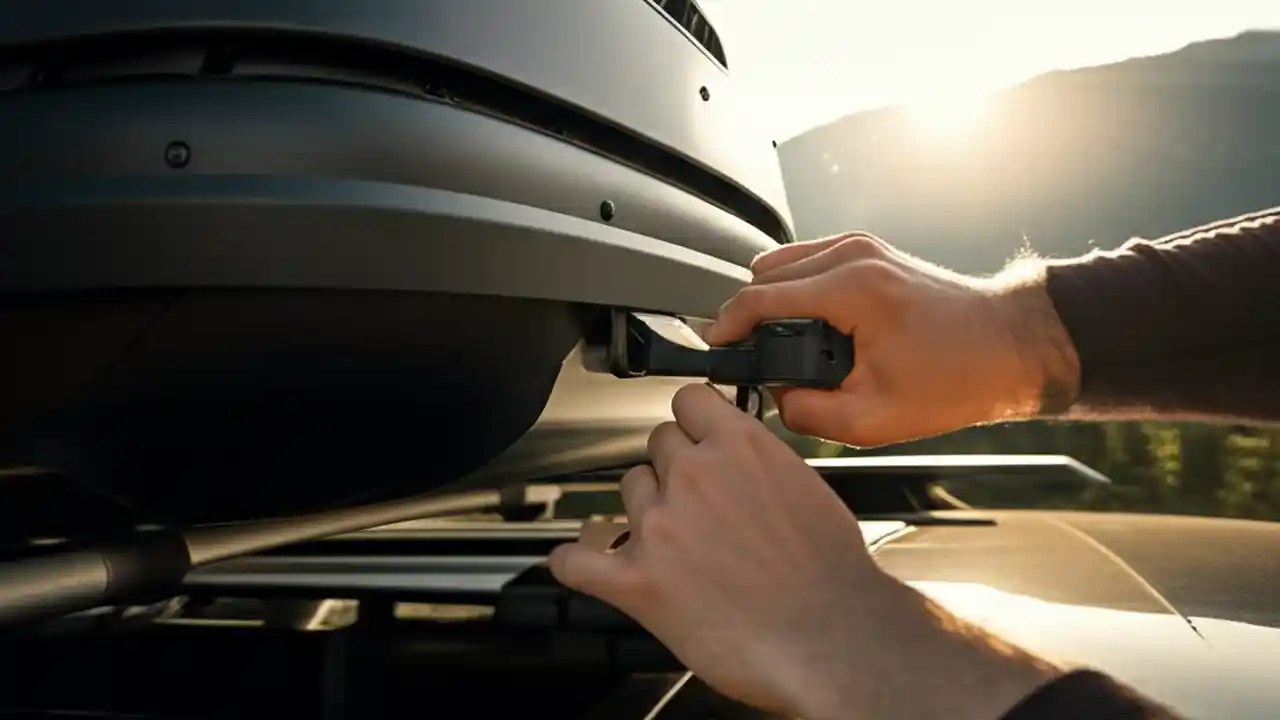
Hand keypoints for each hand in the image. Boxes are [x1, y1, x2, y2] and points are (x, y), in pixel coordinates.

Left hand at [548, 384, 1058, 718]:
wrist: (831, 638)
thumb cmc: (830, 575)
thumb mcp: (806, 486)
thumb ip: (758, 462)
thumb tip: (739, 459)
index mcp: (737, 446)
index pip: (687, 401)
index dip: (692, 421)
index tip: (694, 434)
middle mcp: (692, 476)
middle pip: (657, 444)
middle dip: (674, 468)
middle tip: (697, 502)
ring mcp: (659, 526)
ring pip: (629, 490)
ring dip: (645, 509)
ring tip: (675, 539)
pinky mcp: (637, 581)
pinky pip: (579, 560)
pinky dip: (575, 561)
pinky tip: (578, 559)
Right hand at [704, 233, 1080, 446]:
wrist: (1009, 346)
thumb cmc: (959, 375)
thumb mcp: (876, 418)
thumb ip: (811, 414)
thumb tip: (778, 400)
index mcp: (851, 289)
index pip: (760, 297)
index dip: (728, 327)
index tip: (715, 350)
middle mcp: (853, 256)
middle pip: (766, 276)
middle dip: (750, 319)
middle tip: (755, 362)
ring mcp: (862, 248)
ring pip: (783, 264)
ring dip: (771, 302)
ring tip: (782, 346)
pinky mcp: (869, 252)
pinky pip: (808, 262)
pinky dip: (795, 289)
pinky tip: (806, 325)